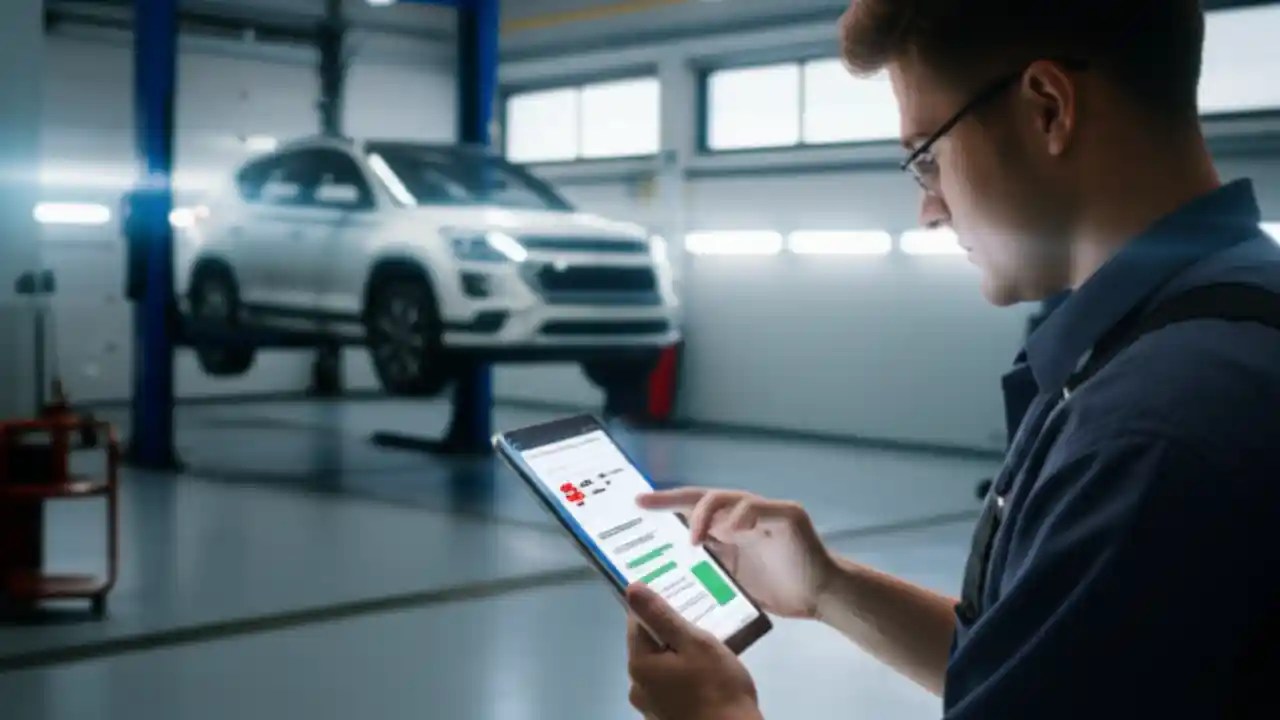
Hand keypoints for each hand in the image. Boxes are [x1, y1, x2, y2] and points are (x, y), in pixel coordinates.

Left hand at [626, 583, 762, 719]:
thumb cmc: (717, 687)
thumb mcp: (694, 643)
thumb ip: (662, 616)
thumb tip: (631, 588)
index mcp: (640, 665)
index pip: (636, 623)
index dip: (656, 607)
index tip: (679, 598)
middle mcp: (637, 686)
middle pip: (648, 646)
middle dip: (669, 631)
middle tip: (698, 620)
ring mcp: (651, 706)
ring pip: (660, 666)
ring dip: (677, 654)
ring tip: (705, 645)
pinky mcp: (666, 717)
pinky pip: (669, 685)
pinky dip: (681, 675)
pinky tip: (703, 673)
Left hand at [638, 489, 833, 618]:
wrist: (820, 597)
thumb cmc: (777, 589)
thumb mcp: (732, 581)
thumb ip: (708, 569)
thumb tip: (668, 574)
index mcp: (728, 528)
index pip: (692, 509)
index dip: (666, 503)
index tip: (638, 503)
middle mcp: (744, 515)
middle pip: (705, 496)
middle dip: (674, 499)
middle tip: (649, 506)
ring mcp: (766, 512)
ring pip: (730, 497)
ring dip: (707, 513)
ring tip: (696, 538)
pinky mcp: (789, 516)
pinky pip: (762, 508)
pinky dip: (744, 516)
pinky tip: (733, 530)